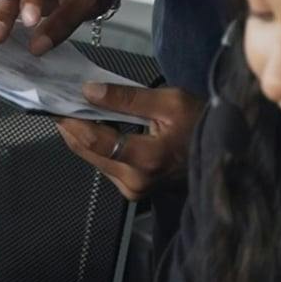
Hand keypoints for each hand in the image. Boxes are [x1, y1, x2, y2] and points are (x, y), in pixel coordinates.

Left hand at [53, 83, 201, 200]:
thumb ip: (127, 97)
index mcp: (145, 159)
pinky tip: (92, 125)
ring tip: (71, 109)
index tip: (53, 100)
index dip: (70, 119)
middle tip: (56, 100)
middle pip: (87, 151)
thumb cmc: (202, 124)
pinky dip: (95, 145)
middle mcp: (135, 181)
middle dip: (69, 125)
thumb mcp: (169, 102)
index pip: (93, 140)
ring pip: (93, 159)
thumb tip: (89, 91)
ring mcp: (134, 190)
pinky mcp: (135, 190)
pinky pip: (105, 164)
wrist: (227, 154)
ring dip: (80, 135)